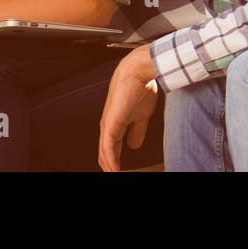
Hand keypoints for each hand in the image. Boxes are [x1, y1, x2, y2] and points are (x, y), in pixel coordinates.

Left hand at [98, 45, 158, 171]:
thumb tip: (134, 146)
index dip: (116, 161)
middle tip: (116, 175)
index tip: (120, 171)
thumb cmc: (141, 89)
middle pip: (105, 154)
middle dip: (110, 167)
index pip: (112, 148)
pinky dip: (111, 163)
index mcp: (115, 124)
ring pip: (104, 154)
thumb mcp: (143, 115)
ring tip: (115, 176)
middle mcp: (108, 127)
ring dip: (110, 167)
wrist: (138, 72)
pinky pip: (108, 149)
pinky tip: (114, 171)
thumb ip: (138, 130)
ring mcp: (107, 127)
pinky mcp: (110, 126)